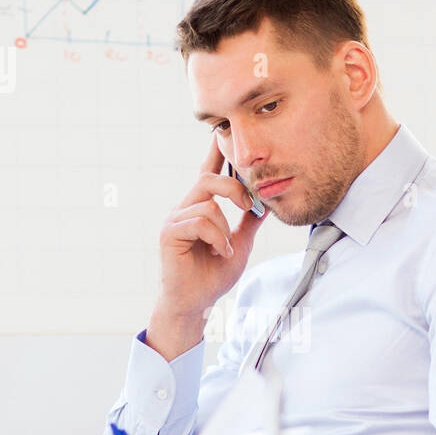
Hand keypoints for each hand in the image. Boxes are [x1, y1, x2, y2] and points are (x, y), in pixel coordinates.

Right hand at [148, 135, 267, 355]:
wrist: (195, 304)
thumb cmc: (213, 275)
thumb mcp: (241, 243)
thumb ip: (250, 221)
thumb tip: (267, 203)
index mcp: (200, 208)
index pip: (208, 172)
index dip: (215, 152)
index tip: (220, 130)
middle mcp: (184, 208)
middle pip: (209, 179)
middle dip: (234, 188)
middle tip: (249, 206)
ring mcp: (174, 219)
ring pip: (208, 205)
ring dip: (224, 229)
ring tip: (224, 250)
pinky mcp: (168, 233)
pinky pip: (200, 222)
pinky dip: (216, 238)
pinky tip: (218, 253)